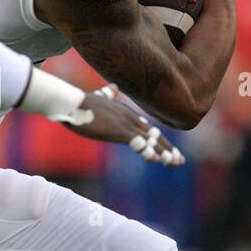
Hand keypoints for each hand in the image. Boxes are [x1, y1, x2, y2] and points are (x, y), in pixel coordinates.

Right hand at [67, 84, 183, 164]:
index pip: (148, 128)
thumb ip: (107, 95)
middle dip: (168, 149)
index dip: (159, 140)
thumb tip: (112, 87)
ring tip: (175, 163)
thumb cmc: (80, 102)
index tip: (169, 150)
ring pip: (150, 140)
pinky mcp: (118, 131)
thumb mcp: (98, 98)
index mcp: (126, 113)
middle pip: (154, 135)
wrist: (71, 102)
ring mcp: (125, 124)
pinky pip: (138, 143)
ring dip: (164, 153)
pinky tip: (156, 159)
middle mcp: (130, 117)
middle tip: (180, 161)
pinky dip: (148, 151)